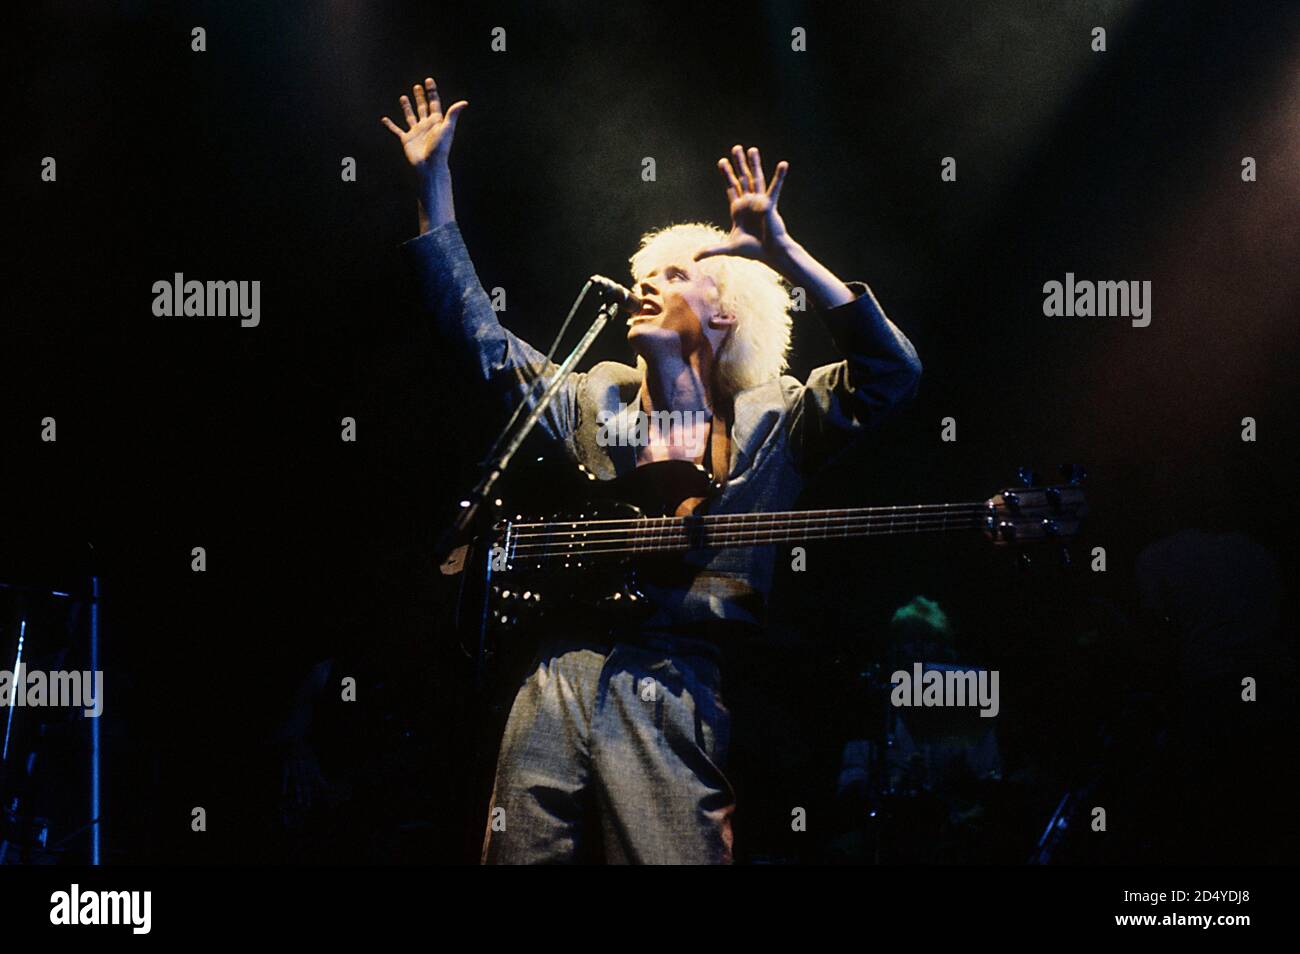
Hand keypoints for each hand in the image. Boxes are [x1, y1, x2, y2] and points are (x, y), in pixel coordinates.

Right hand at [381, 76, 467, 170]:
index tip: (428, 80)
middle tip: (417, 86)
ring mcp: (416, 132)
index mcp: (436, 122)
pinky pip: (396, 130)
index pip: (434, 103)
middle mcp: (426, 125)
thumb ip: (452, 114)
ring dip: (407, 107)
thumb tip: (464, 102)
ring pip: (410, 116)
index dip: (431, 91)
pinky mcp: (407, 140)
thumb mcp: (447, 129)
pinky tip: (384, 119)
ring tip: (403, 97)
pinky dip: (390, 125)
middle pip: (422, 107)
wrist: (430, 166)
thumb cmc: (440, 149)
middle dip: (420, 97)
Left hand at [694, 145, 790, 266]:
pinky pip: (775, 188)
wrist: (770, 253)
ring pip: (755, 178)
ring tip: (751, 149)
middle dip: (738, 163)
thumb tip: (694, 258)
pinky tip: (783, 164)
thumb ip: (711, 250)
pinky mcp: (769, 204)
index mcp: (739, 210)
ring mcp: (759, 202)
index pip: (731, 187)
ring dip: (753, 163)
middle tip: (735, 148)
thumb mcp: (728, 248)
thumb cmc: (753, 250)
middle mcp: (749, 202)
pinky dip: (779, 176)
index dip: (727, 174)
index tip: (722, 161)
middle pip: (742, 178)